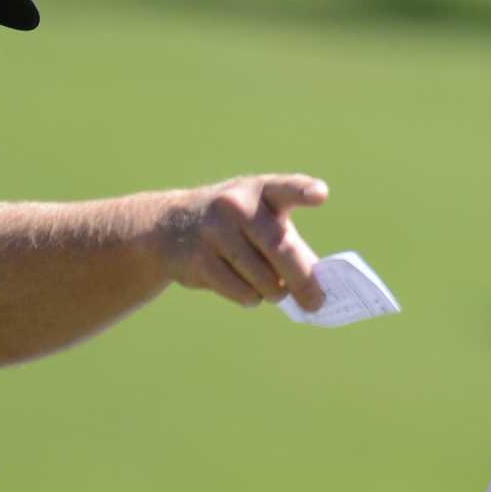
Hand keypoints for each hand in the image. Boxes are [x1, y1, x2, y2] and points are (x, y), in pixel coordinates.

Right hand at [158, 174, 328, 312]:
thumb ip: (289, 244)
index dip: (302, 191)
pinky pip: (242, 292)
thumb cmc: (236, 227)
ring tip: (271, 288)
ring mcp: (215, 230)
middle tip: (316, 303)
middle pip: (280, 250)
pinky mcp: (199, 258)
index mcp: (261, 190)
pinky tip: (247, 289)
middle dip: (303, 283)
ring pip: (264, 280)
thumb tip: (315, 289)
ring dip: (274, 293)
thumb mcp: (260, 219)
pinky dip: (251, 298)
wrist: (170, 225)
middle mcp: (236, 205)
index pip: (285, 188)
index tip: (320, 194)